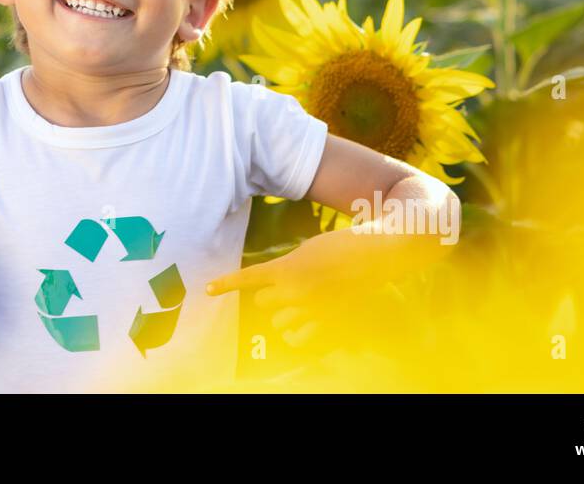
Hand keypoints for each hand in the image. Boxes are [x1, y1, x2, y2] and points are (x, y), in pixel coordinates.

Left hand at [206, 245, 342, 348]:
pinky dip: (295, 335)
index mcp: (286, 268)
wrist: (376, 253)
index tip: (208, 289)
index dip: (225, 284)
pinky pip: (298, 339)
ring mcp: (311, 309)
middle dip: (269, 295)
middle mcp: (294, 291)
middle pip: (262, 302)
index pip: (247, 278)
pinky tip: (296, 330)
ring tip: (298, 303)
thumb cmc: (342, 244)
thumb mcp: (307, 248)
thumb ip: (288, 266)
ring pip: (279, 322)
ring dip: (283, 314)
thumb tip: (275, 283)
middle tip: (286, 285)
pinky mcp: (328, 321)